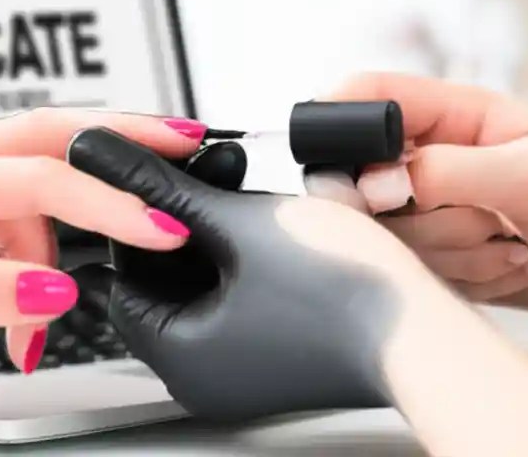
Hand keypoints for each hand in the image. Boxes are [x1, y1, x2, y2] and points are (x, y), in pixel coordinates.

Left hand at [0, 109, 205, 396]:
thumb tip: (52, 282)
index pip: (38, 178)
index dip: (106, 201)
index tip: (158, 227)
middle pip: (51, 136)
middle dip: (122, 138)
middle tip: (184, 144)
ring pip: (40, 187)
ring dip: (66, 240)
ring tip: (35, 324)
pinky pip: (19, 223)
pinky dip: (39, 262)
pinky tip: (22, 316)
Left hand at [67, 127, 422, 419]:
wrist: (432, 334)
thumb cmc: (346, 290)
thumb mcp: (238, 219)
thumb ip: (159, 183)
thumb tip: (95, 152)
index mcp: (180, 357)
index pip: (122, 277)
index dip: (134, 215)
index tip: (155, 172)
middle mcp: (205, 375)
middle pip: (166, 279)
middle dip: (181, 216)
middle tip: (200, 168)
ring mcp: (247, 369)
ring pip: (208, 283)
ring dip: (218, 229)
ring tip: (239, 182)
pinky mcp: (282, 356)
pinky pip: (245, 298)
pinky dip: (248, 256)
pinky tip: (269, 216)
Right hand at [321, 73, 527, 345]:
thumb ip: (442, 174)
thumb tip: (370, 183)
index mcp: (460, 115)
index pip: (369, 98)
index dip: (343, 131)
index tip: (361, 181)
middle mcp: (447, 159)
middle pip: (371, 188)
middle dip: (428, 220)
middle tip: (488, 218)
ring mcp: (453, 211)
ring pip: (401, 242)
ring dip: (462, 256)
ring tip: (520, 243)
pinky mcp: (462, 260)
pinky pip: (432, 279)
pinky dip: (477, 283)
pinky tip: (523, 268)